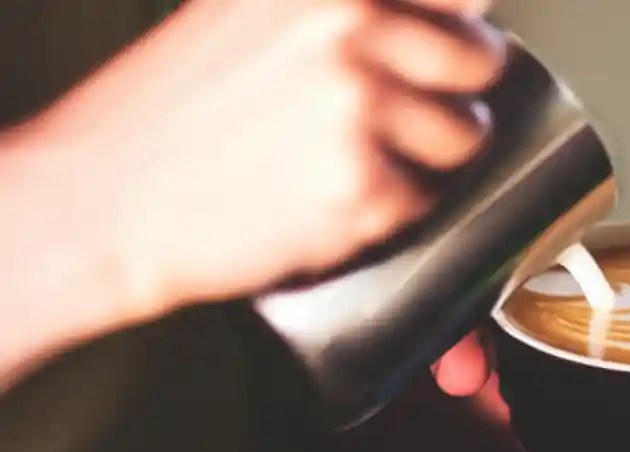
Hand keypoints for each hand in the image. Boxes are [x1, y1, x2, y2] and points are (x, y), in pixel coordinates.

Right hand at [13, 0, 503, 328]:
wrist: (102, 201)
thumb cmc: (171, 114)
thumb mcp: (254, 13)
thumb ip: (344, 8)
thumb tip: (446, 9)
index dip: (454, 25)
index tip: (445, 44)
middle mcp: (350, 21)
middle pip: (482, 57)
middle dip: (449, 91)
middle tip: (389, 113)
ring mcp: (360, 102)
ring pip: (466, 135)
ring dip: (424, 155)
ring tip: (345, 158)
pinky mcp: (365, 184)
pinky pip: (427, 200)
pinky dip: (388, 209)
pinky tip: (323, 196)